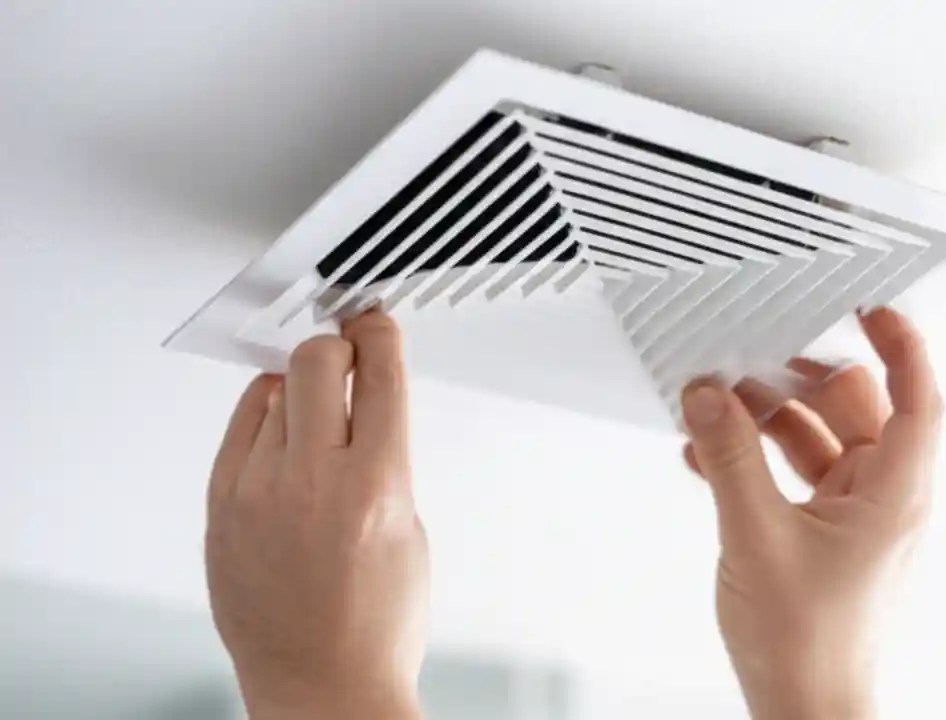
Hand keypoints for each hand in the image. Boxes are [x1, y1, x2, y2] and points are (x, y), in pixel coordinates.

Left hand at [205, 311, 427, 719]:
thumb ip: (385, 461)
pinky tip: (281, 433)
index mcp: (377, 487)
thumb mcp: (410, 530)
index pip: (380, 375)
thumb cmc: (374, 624)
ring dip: (301, 387)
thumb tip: (364, 410)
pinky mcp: (220, 509)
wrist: (323, 685)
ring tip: (315, 412)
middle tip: (347, 354)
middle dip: (338, 346)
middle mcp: (312, 482)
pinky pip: (238, 431)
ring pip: (274, 391)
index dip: (379, 334)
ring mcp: (257, 494)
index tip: (376, 323)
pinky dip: (264, 419)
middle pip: (317, 362)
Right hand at [681, 308, 942, 719]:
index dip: (903, 346)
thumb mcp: (757, 536)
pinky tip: (708, 457)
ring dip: (767, 420)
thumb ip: (730, 459)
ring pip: (817, 441)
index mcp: (893, 493)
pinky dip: (756, 460)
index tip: (873, 309)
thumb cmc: (807, 642)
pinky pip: (792, 476)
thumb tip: (708, 399)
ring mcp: (851, 517)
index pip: (918, 399)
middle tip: (752, 356)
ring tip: (714, 406)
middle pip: (855, 411)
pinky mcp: (820, 535)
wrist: (803, 706)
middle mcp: (881, 498)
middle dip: (801, 380)